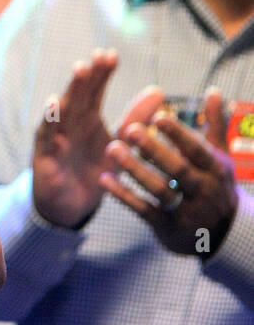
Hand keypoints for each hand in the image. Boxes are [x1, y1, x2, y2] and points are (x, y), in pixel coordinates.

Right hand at [32, 50, 162, 227]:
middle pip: (79, 94)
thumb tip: (158, 91)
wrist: (70, 205)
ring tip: (80, 70)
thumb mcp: (119, 146)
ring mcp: (56, 136)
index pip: (95, 90)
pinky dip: (51, 118)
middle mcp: (71, 122)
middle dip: (88, 75)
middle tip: (97, 56)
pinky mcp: (45, 154)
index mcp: (88, 117)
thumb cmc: (92, 171)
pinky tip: (55, 103)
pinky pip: (49, 134)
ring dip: (72, 88)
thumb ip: (135, 120)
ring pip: (64, 109)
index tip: (112, 55)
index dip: (102, 73)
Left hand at [100, 89, 238, 256]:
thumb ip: (214, 124)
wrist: (221, 234)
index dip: (179, 134)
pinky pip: (143, 210)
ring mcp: (185, 210)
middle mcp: (203, 190)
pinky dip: (124, 195)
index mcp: (215, 169)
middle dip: (154, 150)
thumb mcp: (218, 157)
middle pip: (177, 169)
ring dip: (135, 170)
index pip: (197, 150)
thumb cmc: (214, 184)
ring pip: (159, 189)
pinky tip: (104, 179)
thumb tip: (213, 90)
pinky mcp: (166, 226)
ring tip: (112, 149)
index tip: (158, 116)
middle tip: (130, 129)